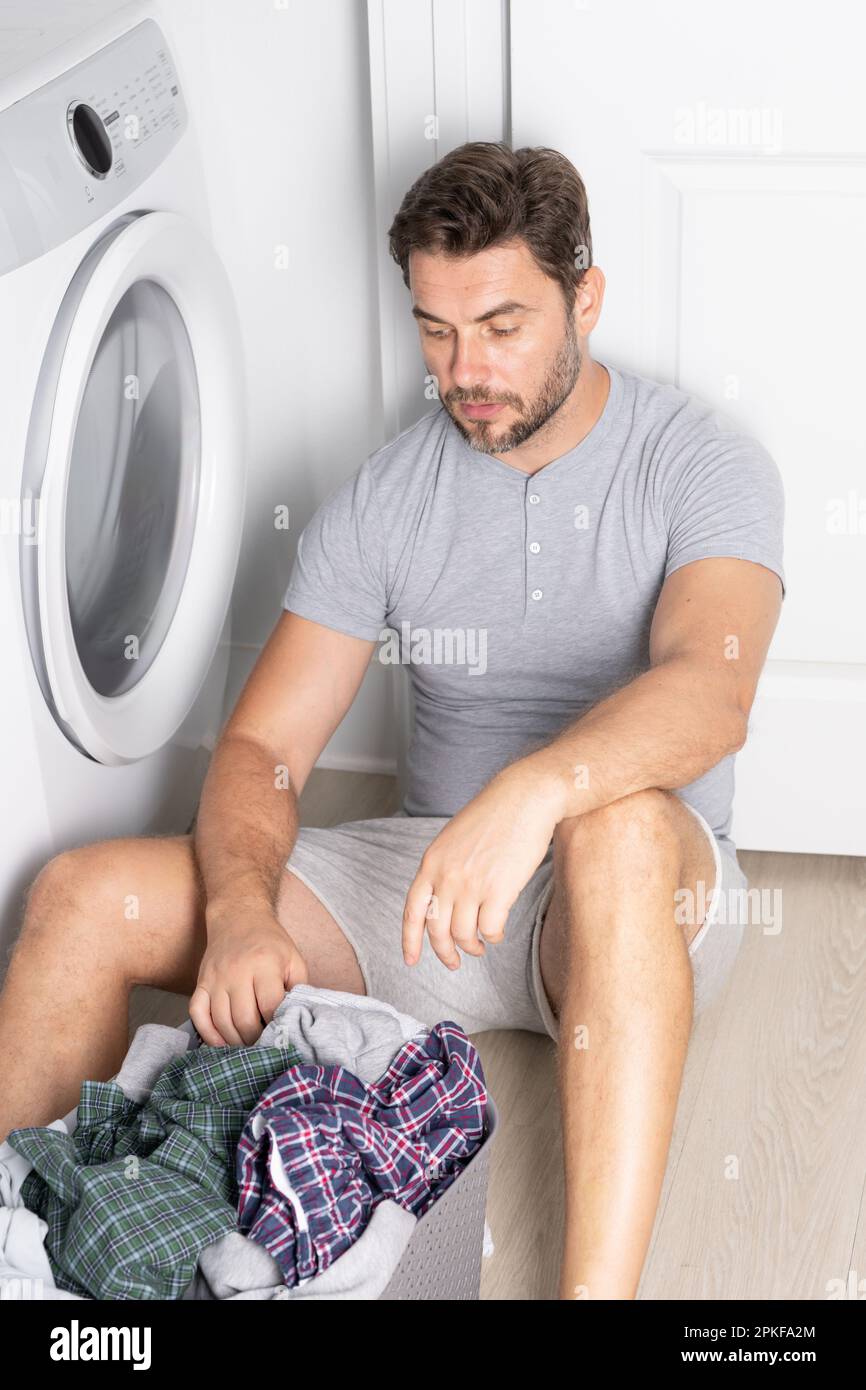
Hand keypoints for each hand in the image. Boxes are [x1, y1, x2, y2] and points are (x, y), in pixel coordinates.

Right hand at [190, 905, 308, 1045]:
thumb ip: (299, 989)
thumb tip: (298, 1020)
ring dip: (235, 1041)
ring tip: (248, 1046)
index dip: (276, 1026)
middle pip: (243, 1020)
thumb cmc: (270, 942)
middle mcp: (236, 972)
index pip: (269, 1007)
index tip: (282, 1034)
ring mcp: (215, 979)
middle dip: (256, 1039)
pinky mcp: (200, 983)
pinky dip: (208, 1033)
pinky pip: (197, 1015)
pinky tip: (222, 1042)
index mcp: (264, 965)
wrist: (238, 917)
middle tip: (264, 1045)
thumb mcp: (293, 959)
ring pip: (221, 1022)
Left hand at [402, 759, 560, 970]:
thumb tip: (442, 900)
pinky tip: (497, 932)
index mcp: (432, 862)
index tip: (411, 960)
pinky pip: (490, 929)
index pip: (412, 911)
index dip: (410, 941)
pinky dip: (492, 937)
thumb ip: (444, 868)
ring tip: (480, 946)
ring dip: (472, 947)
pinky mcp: (499, 890)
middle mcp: (447, 876)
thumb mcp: (454, 838)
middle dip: (444, 953)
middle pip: (436, 930)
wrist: (523, 798)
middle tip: (454, 962)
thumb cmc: (494, 815)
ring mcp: (472, 884)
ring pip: (463, 934)